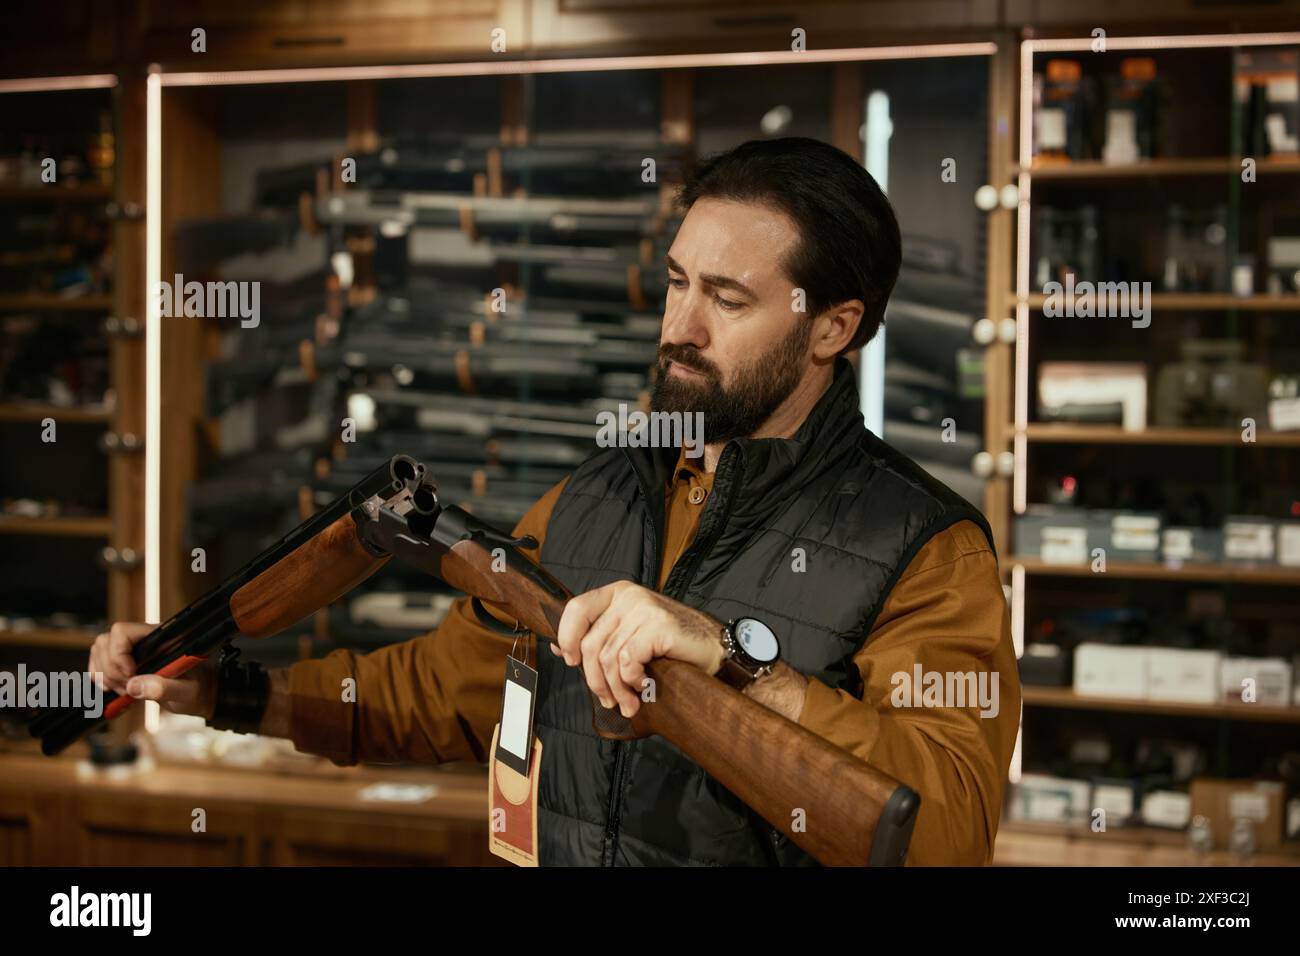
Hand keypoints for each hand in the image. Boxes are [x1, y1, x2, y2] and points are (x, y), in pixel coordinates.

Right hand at [88, 621, 216, 718]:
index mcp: (161, 638)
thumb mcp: (186, 692)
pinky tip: (117, 690)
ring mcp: (132, 650)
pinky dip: (100, 678)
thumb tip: (134, 686)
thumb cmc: (199, 690)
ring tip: (126, 691)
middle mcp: (144, 640)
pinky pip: (98, 663)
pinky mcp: (124, 662)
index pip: (122, 631)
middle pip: (105, 642)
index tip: (130, 675)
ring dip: (105, 675)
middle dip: (111, 670)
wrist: (200, 695)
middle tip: (129, 689)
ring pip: (99, 651)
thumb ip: (163, 688)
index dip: (118, 654)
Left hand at [551, 581, 724, 718]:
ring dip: (616, 688)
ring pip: (608, 658)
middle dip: (595, 679)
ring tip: (628, 703)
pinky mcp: (658, 624)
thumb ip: (599, 638)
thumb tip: (559, 650)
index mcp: (617, 593)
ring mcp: (644, 608)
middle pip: (590, 643)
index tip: (571, 663)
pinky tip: (644, 686)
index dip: (567, 638)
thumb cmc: (671, 645)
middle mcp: (628, 596)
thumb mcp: (629, 636)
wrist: (714, 647)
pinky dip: (632, 681)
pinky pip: (629, 660)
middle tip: (609, 700)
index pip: (576, 609)